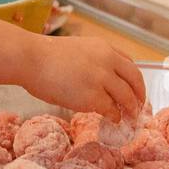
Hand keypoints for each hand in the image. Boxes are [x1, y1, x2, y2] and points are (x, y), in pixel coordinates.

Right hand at [26, 36, 145, 122]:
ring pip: (126, 97)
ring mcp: (101, 79)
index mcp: (103, 48)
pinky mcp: (93, 97)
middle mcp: (107, 60)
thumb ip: (93, 61)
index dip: (134, 80)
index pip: (130, 64)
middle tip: (138, 107)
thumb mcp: (77, 50)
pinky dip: (114, 117)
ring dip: (129, 109)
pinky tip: (112, 120)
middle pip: (135, 80)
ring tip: (128, 118)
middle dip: (139, 95)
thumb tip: (101, 81)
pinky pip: (111, 110)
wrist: (29, 58)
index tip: (134, 89)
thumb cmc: (44, 56)